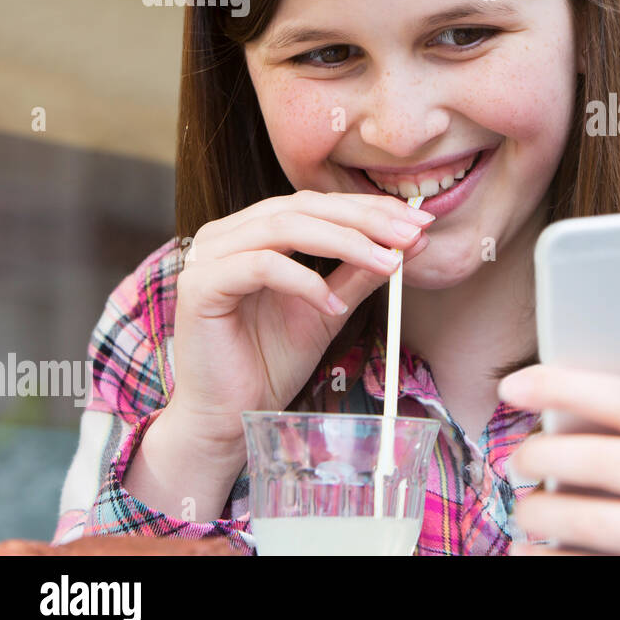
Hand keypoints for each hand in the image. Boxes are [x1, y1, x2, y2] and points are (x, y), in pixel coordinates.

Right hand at [171, 191, 433, 445]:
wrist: (229, 416)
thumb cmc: (271, 361)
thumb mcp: (331, 308)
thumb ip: (362, 272)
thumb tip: (412, 242)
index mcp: (254, 230)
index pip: (319, 203)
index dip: (371, 208)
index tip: (419, 220)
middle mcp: (227, 233)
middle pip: (305, 206)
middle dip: (366, 219)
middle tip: (412, 234)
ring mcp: (208, 256)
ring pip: (286, 227)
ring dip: (346, 243)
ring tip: (388, 264)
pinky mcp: (200, 286)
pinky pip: (261, 266)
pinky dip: (306, 282)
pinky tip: (334, 307)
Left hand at [499, 283, 619, 554]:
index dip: (569, 388)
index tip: (515, 384)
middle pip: (615, 466)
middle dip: (548, 455)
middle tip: (515, 455)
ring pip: (606, 527)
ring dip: (549, 514)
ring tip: (525, 505)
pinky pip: (607, 571)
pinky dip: (564, 562)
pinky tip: (539, 552)